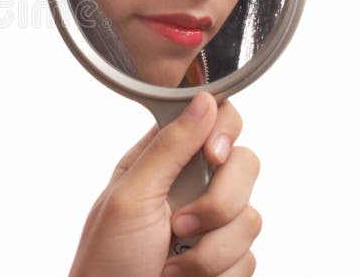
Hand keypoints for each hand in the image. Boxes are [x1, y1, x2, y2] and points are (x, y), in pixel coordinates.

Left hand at [69, 92, 260, 276]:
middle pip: (245, 164)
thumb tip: (203, 98)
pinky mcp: (226, 258)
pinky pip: (251, 256)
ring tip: (171, 262)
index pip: (211, 118)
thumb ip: (169, 147)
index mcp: (162, 159)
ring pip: (251, 216)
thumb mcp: (132, 196)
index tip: (214, 156)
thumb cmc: (107, 256)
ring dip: (210, 249)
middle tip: (179, 225)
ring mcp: (211, 222)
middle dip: (218, 203)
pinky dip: (217, 272)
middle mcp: (191, 184)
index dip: (223, 130)